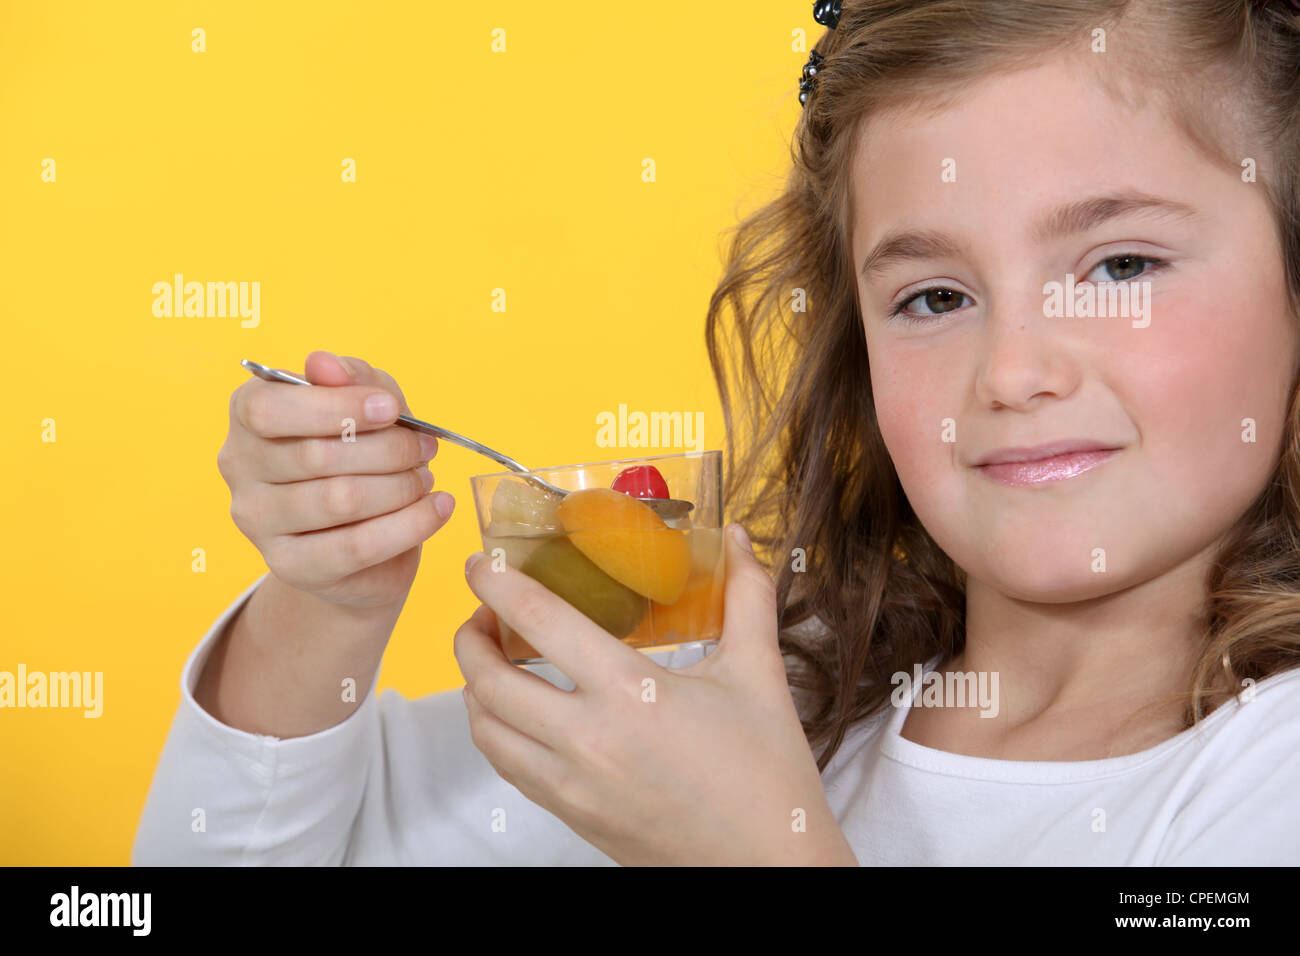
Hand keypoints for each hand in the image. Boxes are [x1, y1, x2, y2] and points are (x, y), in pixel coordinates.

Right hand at [218, 350, 454, 609]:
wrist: (358, 537)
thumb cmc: (359, 454)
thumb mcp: (364, 401)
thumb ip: (349, 376)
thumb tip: (324, 363)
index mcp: (247, 415)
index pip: (270, 409)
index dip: (339, 406)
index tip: (391, 409)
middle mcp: (240, 467)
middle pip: (317, 455)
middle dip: (388, 449)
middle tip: (425, 449)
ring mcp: (259, 522)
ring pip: (341, 500)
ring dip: (402, 486)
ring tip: (425, 479)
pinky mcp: (291, 566)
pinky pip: (360, 545)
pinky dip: (411, 524)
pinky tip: (437, 508)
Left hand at [454, 523, 857, 865]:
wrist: (769, 867)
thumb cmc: (767, 774)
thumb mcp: (759, 674)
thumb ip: (746, 596)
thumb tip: (737, 536)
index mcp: (631, 693)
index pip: (539, 621)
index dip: (497, 583)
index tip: (482, 560)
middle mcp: (587, 740)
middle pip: (488, 678)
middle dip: (469, 633)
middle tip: (484, 607)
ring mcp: (572, 784)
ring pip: (485, 728)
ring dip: (474, 685)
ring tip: (494, 656)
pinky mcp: (571, 815)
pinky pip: (507, 766)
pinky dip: (495, 729)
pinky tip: (519, 709)